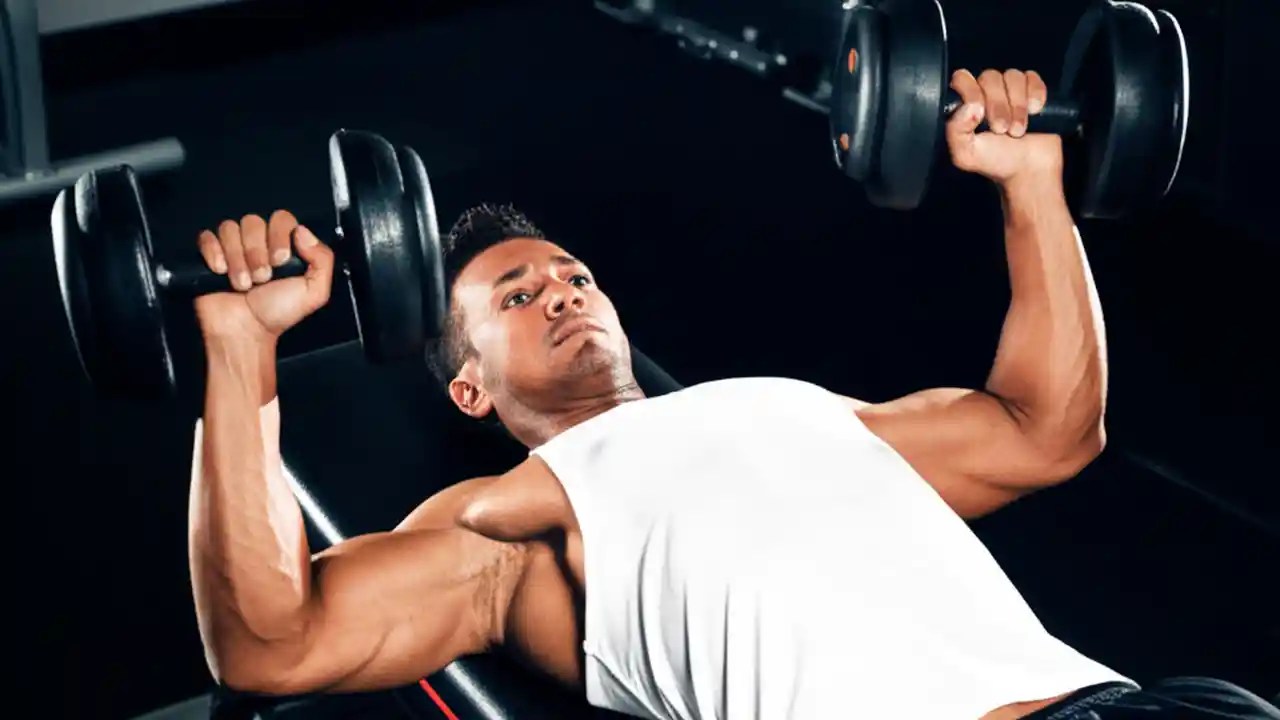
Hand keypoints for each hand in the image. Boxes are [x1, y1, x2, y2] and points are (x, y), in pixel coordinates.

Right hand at [193, 210, 334, 342]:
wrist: (245, 331)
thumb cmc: (278, 313)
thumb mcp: (314, 291)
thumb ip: (322, 259)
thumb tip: (303, 231)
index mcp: (283, 246)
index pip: (281, 219)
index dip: (279, 236)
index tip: (280, 262)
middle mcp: (258, 242)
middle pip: (253, 221)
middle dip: (257, 252)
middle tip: (261, 278)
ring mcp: (232, 247)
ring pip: (230, 228)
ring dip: (237, 259)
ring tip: (242, 284)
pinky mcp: (210, 254)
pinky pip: (207, 237)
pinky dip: (214, 253)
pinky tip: (220, 272)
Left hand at [946, 69, 1061, 184]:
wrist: (1029, 170)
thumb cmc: (996, 162)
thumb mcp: (966, 154)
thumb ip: (956, 130)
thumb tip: (969, 106)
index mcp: (967, 105)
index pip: (962, 79)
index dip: (971, 92)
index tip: (980, 115)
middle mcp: (986, 92)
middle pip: (989, 77)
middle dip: (998, 105)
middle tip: (1002, 129)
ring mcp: (1011, 90)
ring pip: (1012, 76)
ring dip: (1017, 105)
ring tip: (1018, 129)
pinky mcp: (1032, 90)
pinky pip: (1032, 77)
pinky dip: (1035, 94)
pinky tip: (1035, 111)